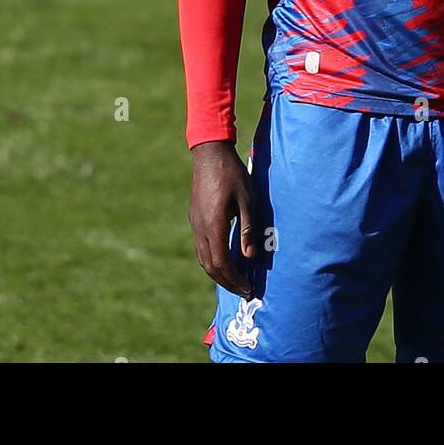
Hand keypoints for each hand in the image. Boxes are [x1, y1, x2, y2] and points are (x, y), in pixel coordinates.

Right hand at [189, 140, 256, 297]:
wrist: (210, 154)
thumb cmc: (232, 174)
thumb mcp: (247, 200)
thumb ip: (248, 229)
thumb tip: (249, 257)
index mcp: (213, 225)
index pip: (222, 263)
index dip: (235, 279)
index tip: (248, 288)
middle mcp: (200, 228)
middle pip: (210, 266)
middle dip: (227, 282)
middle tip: (243, 290)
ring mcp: (195, 223)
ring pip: (203, 258)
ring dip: (218, 273)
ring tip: (235, 280)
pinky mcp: (195, 218)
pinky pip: (201, 247)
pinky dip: (212, 260)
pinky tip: (224, 260)